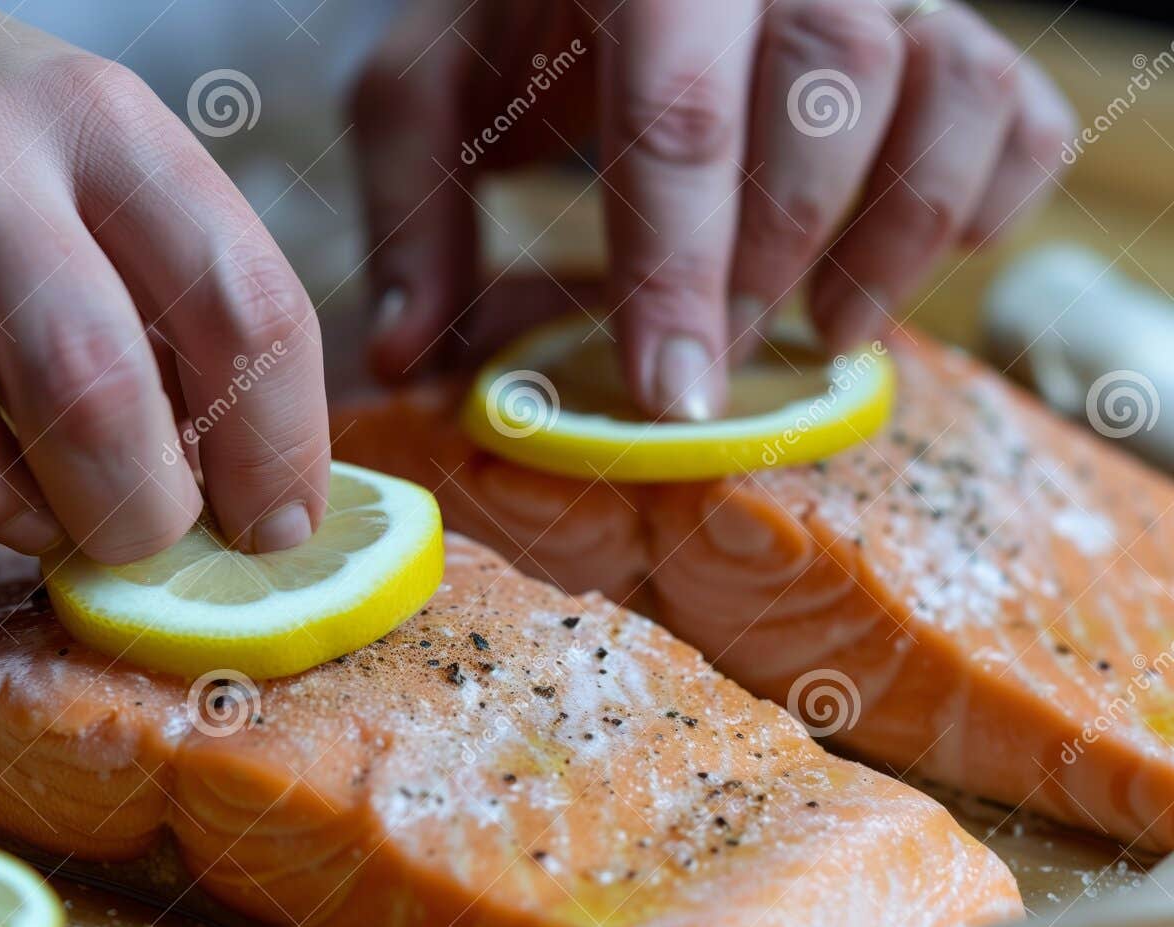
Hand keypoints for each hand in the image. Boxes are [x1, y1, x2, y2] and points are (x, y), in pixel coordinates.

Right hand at [0, 0, 327, 561]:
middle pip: (82, 381)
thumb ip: (191, 311)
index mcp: (100, 124)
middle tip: (143, 535)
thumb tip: (257, 505)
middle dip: (135, 509)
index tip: (272, 526)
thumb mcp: (117, 171)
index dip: (274, 451)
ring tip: (28, 514)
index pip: (238, 304)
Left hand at [351, 0, 1075, 418]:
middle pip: (830, 86)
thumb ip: (413, 212)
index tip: (674, 396)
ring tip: (826, 332)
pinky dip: (984, 199)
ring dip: (899, 234)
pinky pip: (1016, 109)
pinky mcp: (952, 26)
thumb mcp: (429, 95)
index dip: (678, 266)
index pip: (676, 111)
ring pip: (951, 87)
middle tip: (722, 365)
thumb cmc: (516, 27)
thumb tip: (404, 356)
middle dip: (777, 251)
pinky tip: (911, 261)